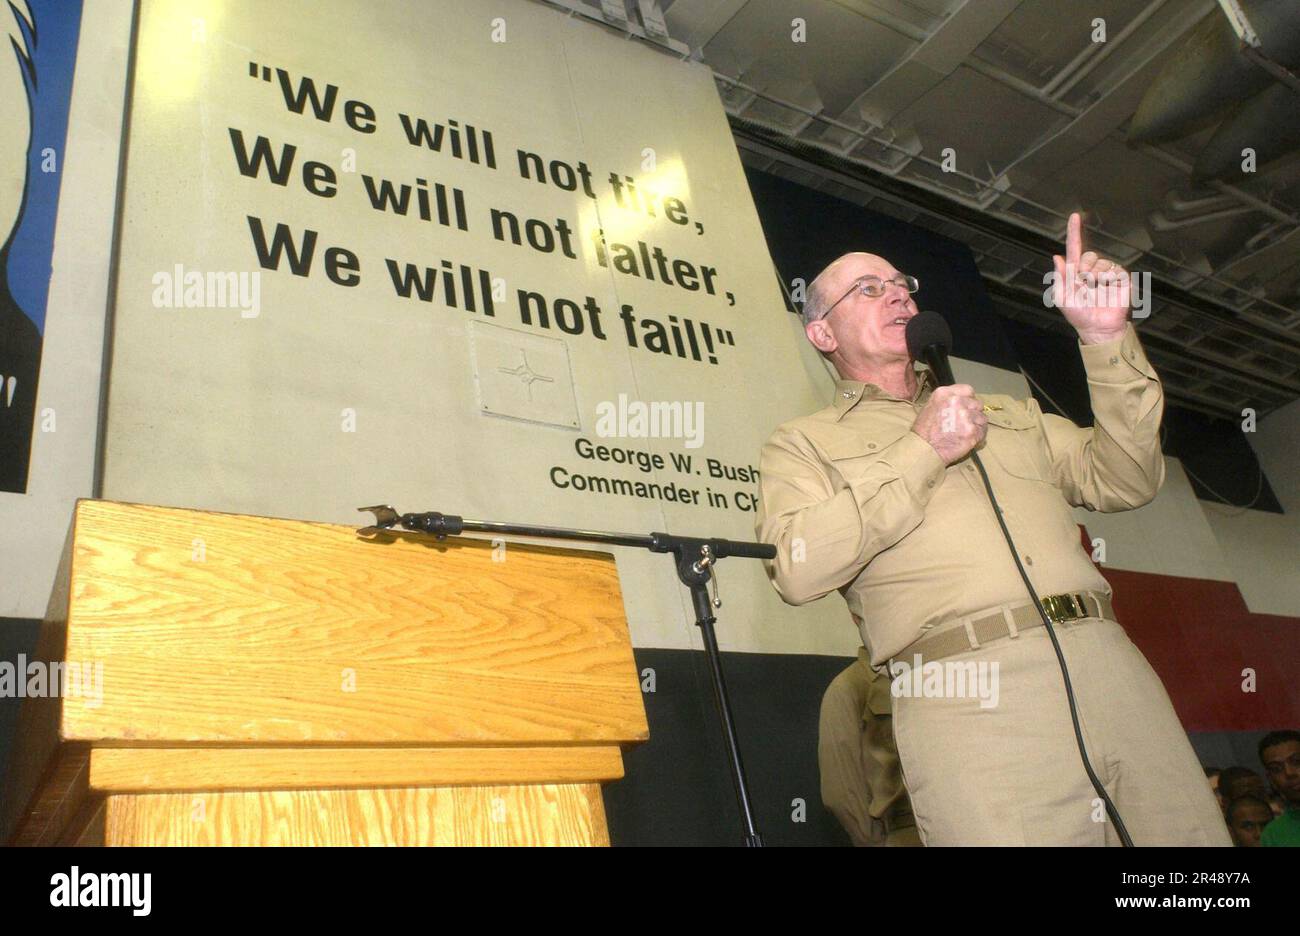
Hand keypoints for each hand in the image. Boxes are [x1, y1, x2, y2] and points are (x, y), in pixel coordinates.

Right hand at [911, 384, 986, 464]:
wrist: (924, 449)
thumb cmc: (924, 430)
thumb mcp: (930, 406)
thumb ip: (947, 400)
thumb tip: (962, 401)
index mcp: (945, 393)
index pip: (968, 390)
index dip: (969, 399)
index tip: (966, 407)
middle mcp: (957, 402)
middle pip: (977, 404)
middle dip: (973, 412)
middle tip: (965, 422)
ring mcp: (966, 417)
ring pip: (982, 418)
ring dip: (976, 425)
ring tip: (966, 432)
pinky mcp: (972, 432)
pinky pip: (982, 431)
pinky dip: (978, 436)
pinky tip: (969, 439)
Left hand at [1052, 212, 1129, 343]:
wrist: (1098, 328)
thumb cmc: (1079, 315)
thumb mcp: (1062, 298)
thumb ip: (1060, 277)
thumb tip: (1057, 257)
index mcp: (1075, 273)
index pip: (1074, 248)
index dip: (1074, 232)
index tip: (1075, 216)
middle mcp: (1091, 270)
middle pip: (1088, 255)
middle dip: (1084, 267)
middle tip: (1083, 282)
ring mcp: (1107, 273)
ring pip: (1101, 262)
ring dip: (1095, 275)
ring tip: (1095, 288)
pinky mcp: (1121, 278)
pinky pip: (1115, 269)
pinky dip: (1108, 278)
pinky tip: (1107, 288)